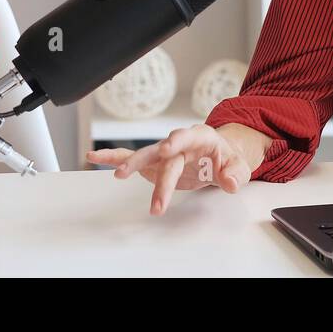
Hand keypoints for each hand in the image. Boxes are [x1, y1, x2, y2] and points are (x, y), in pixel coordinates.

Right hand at [86, 124, 254, 215]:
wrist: (219, 157)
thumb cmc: (227, 159)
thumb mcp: (238, 166)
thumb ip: (235, 174)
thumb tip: (230, 182)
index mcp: (200, 137)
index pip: (187, 136)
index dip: (177, 141)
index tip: (167, 148)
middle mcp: (177, 142)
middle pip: (164, 155)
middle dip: (159, 176)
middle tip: (155, 195)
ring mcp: (163, 152)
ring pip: (143, 155)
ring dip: (130, 164)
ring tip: (117, 174)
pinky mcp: (153, 162)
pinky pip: (131, 158)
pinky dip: (113, 158)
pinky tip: (94, 158)